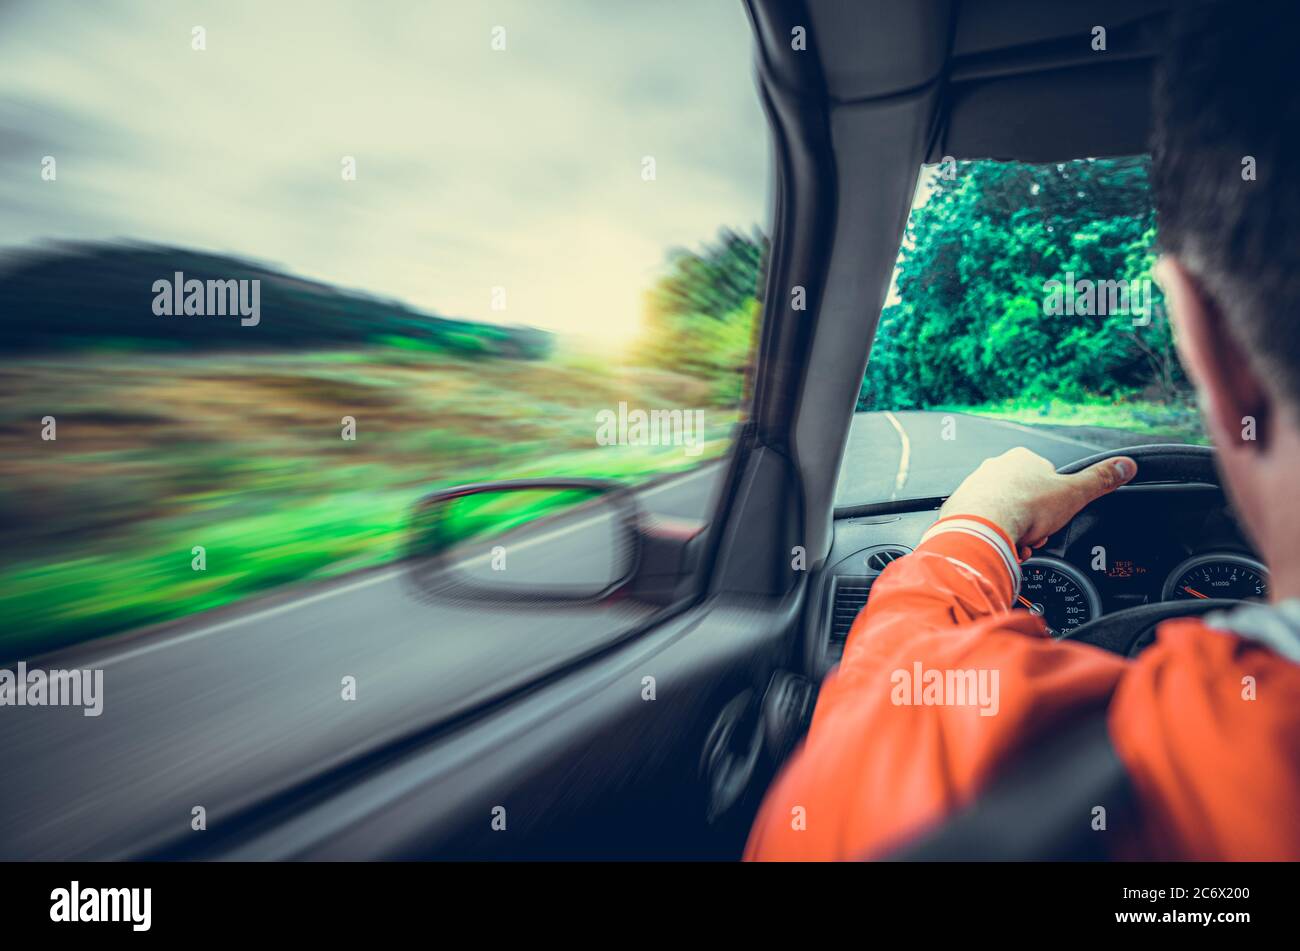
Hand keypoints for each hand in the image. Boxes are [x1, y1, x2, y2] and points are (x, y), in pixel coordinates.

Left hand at [939, 447, 1136, 559]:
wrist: (981, 526)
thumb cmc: (1023, 508)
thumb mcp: (1074, 493)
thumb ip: (1101, 480)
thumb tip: (1126, 466)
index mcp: (1023, 459)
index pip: (1046, 480)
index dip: (1054, 504)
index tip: (1052, 518)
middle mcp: (995, 468)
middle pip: (1025, 499)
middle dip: (1033, 521)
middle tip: (1034, 535)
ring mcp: (975, 486)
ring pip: (1004, 513)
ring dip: (1014, 531)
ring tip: (1016, 542)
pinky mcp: (960, 506)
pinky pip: (983, 523)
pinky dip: (993, 536)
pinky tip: (999, 544)